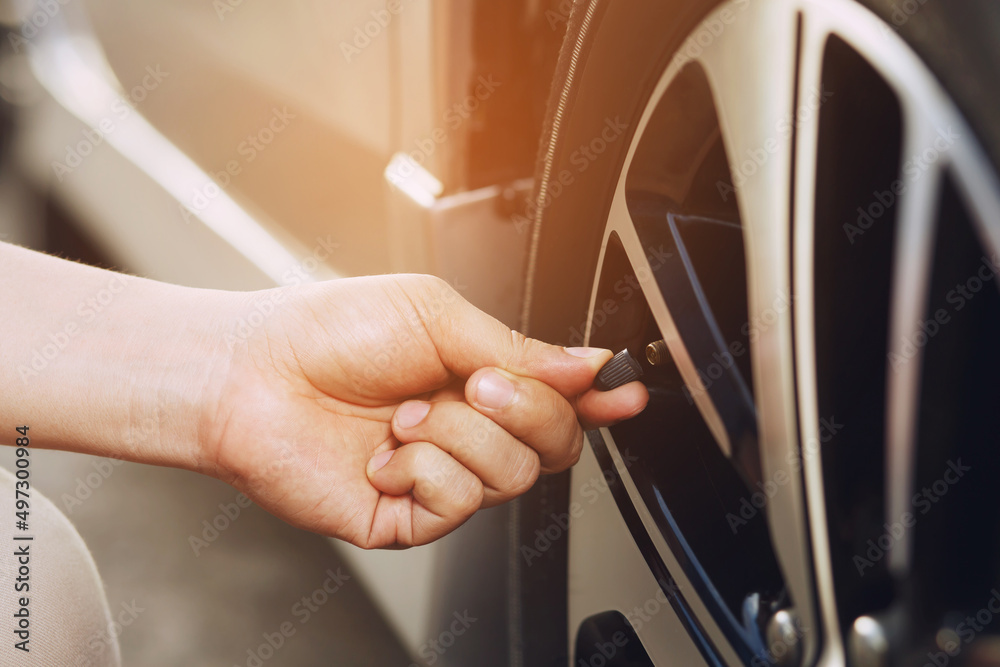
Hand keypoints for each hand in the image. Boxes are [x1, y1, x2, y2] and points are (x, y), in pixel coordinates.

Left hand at [204, 275, 647, 547]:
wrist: (255, 375)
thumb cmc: (331, 332)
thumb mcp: (437, 316)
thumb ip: (519, 348)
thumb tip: (585, 365)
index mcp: (481, 375)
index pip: (562, 397)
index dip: (601, 397)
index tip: (626, 392)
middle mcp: (470, 429)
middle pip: (555, 443)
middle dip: (523, 408)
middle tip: (475, 381)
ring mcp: (443, 474)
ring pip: (513, 474)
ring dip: (458, 433)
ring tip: (404, 414)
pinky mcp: (412, 516)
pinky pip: (461, 502)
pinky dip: (424, 468)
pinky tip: (386, 454)